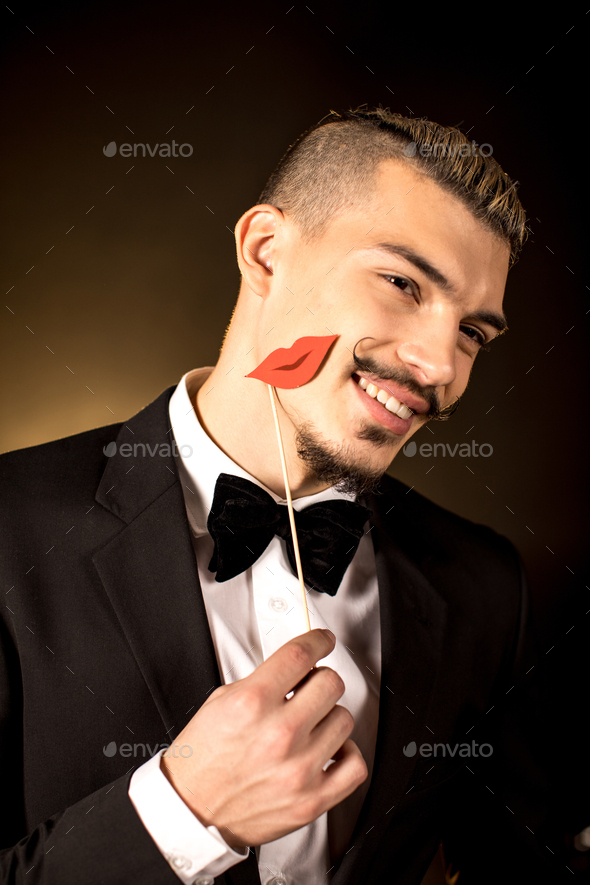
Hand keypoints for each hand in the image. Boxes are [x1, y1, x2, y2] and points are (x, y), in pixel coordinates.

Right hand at [161, 628, 367, 847]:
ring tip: (310, 724)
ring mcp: (299, 768)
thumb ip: (262, 680)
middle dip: (321, 679)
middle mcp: (279, 734)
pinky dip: (346, 754)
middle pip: (330, 682)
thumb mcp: (222, 702)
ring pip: (344, 719)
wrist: (190, 812)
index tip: (324, 640)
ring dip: (329, 716)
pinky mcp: (311, 800)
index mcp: (252, 703)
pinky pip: (355, 765)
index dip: (318, 639)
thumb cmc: (202, 760)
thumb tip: (297, 666)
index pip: (301, 654)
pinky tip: (329, 750)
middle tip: (311, 687)